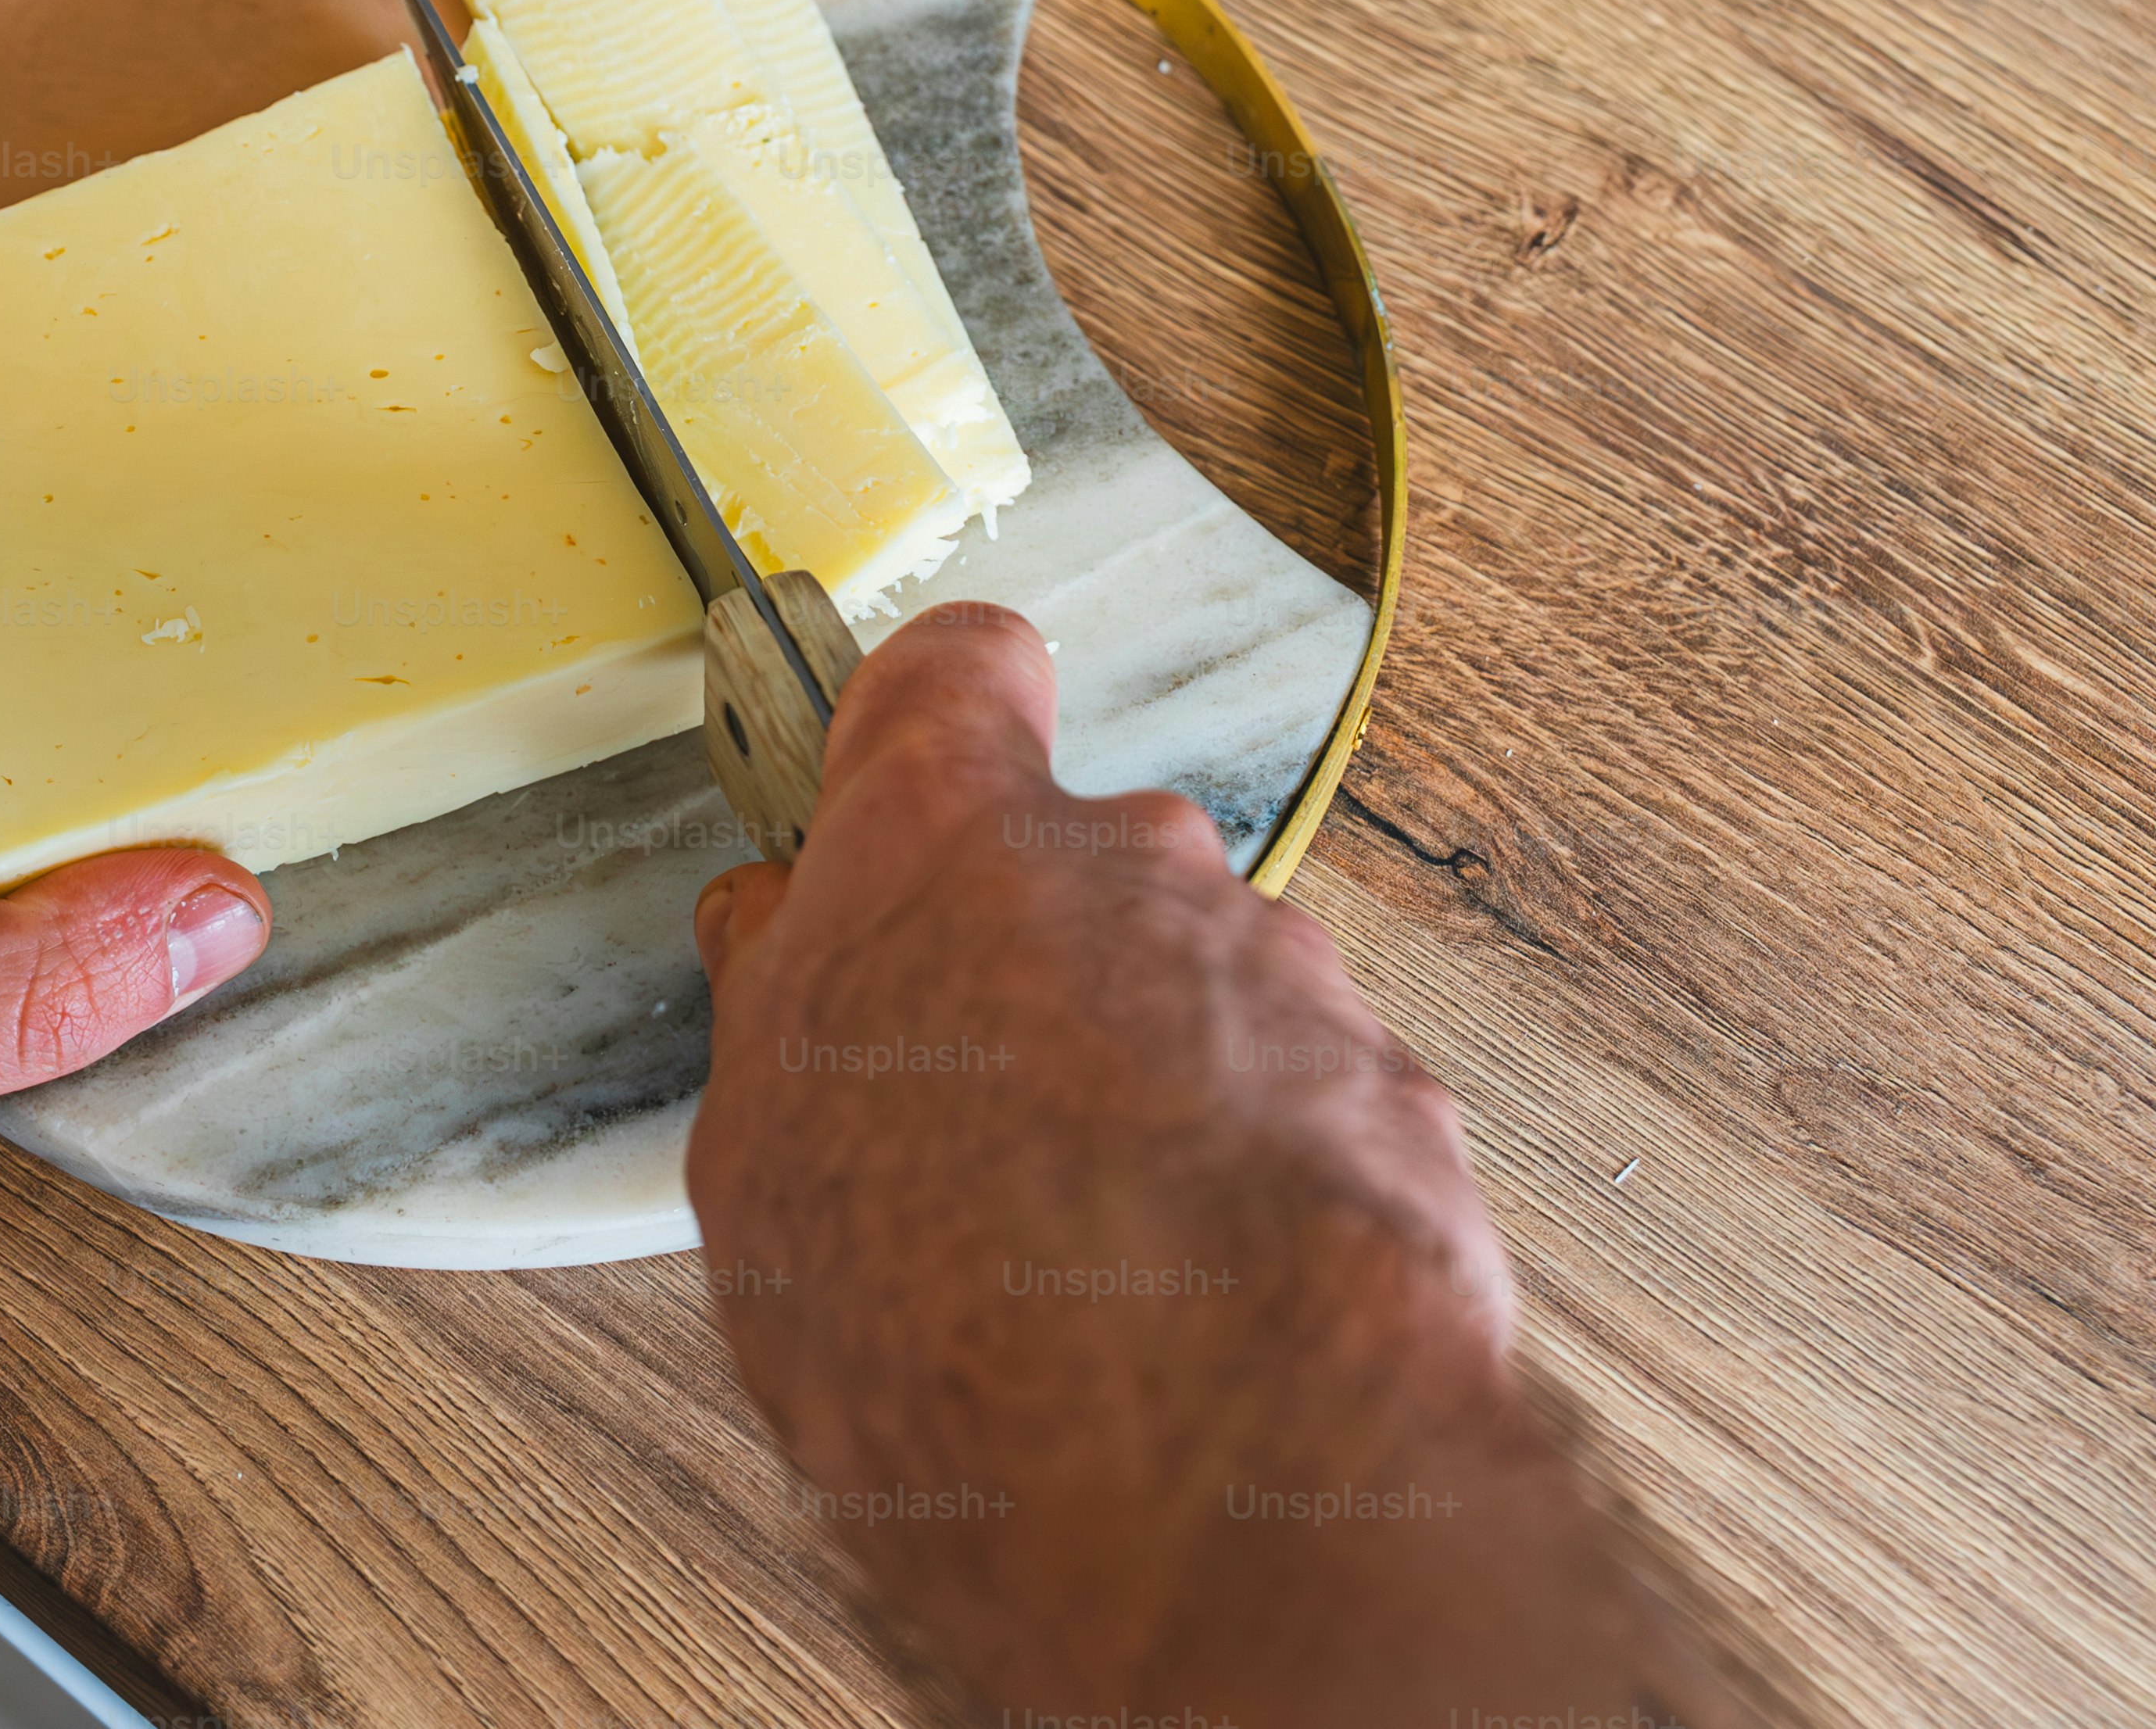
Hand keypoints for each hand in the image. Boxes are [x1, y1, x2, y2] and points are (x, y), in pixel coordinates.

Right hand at [691, 605, 1720, 1725]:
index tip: (903, 776)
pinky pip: (1297, 1100)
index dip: (929, 724)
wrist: (1212, 1481)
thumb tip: (774, 943)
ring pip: (1189, 990)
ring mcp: (1277, 974)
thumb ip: (782, 1005)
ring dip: (1144, 1084)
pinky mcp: (1393, 1093)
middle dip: (1032, 964)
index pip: (952, 674)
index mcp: (944, 840)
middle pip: (1074, 859)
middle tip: (968, 1111)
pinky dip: (1251, 1175)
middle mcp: (1129, 865)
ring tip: (1077, 1251)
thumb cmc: (965, 1325)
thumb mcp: (763, 1164)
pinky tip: (1185, 1299)